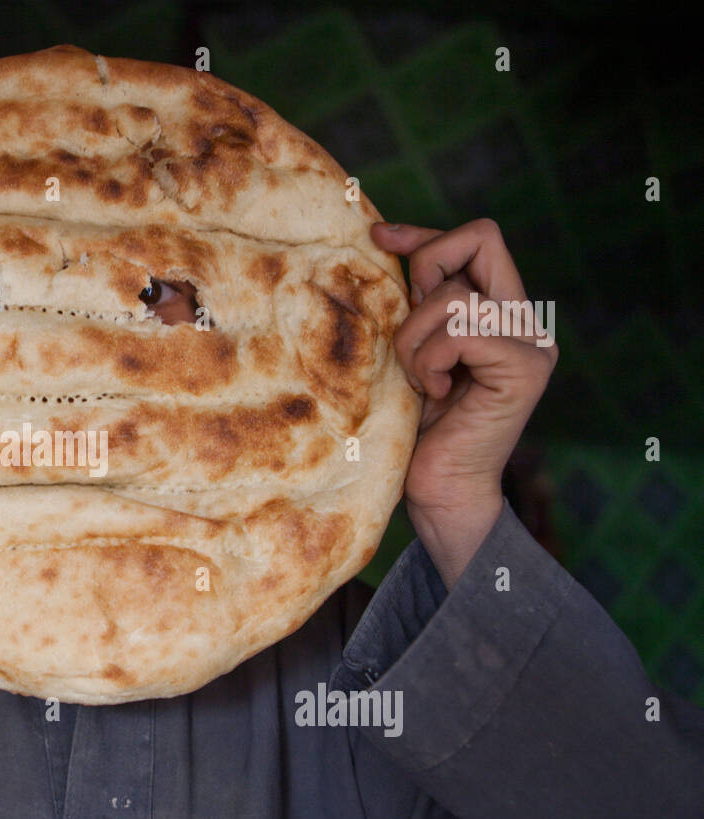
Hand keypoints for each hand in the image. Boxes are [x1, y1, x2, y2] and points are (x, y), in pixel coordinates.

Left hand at [369, 219, 557, 586]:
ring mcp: (531, 343)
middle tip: (408, 336)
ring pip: (456, 296)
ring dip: (415, 337)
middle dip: (424, 276)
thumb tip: (381, 239)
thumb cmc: (413, 429)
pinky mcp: (525, 367)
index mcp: (501, 313)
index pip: (474, 241)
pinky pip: (461, 331)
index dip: (425, 235)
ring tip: (417, 380)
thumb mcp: (408, 351)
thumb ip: (416, 305)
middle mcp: (527, 321)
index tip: (378, 237)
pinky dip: (429, 359)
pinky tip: (432, 393)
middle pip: (479, 239)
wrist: (438, 493)